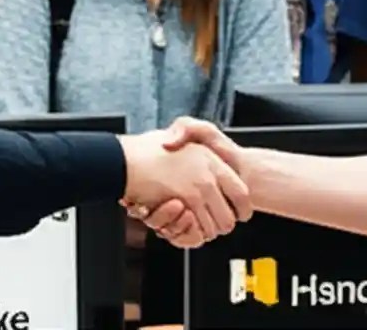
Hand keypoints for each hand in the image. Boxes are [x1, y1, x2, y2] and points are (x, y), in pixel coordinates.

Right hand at [119, 128, 250, 243]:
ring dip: (204, 231)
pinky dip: (191, 234)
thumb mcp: (182, 132)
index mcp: (212, 161)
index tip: (239, 215)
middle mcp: (209, 176)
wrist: (124, 159)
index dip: (242, 210)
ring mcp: (198, 190)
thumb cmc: (148, 149)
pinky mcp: (184, 202)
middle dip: (220, 225)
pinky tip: (181, 224)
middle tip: (211, 223)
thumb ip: (201, 141)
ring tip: (191, 223)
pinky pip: (197, 230)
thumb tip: (214, 158)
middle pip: (229, 218)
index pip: (243, 194)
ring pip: (214, 228)